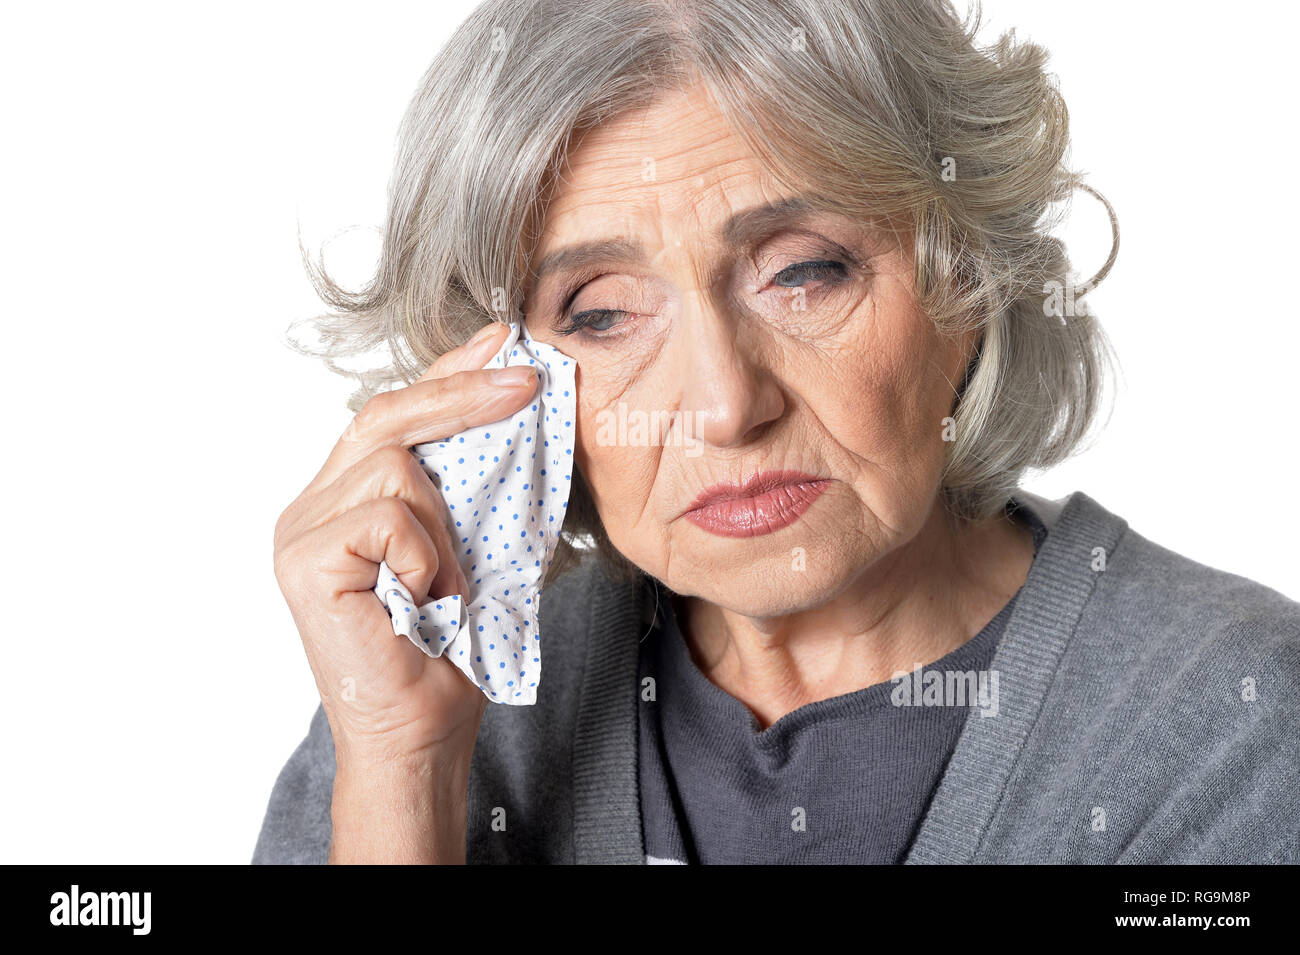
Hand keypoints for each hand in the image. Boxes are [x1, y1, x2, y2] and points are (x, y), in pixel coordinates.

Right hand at [272, 321, 536, 767]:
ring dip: (445, 524)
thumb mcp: (472, 542)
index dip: (448, 373)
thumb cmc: (451, 645)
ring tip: (446, 583)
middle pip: (387, 417)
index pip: (394, 414)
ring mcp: (300, 530)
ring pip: (396, 467)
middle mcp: (311, 505)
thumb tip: (518, 400)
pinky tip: (422, 598)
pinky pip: (389, 517)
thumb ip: (472, 481)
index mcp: (345, 497)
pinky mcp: (304, 559)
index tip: (501, 340)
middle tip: (529, 381)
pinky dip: (425, 556)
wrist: (424, 730)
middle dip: (464, 393)